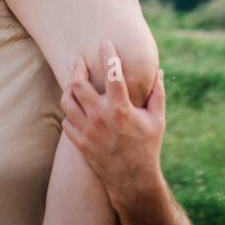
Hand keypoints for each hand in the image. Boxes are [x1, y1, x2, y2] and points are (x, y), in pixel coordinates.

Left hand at [60, 39, 165, 196]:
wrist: (133, 181)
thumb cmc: (147, 148)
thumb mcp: (157, 120)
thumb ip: (157, 94)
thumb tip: (158, 71)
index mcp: (121, 110)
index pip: (111, 73)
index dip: (107, 54)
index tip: (105, 42)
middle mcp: (101, 118)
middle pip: (77, 84)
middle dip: (76, 67)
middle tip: (79, 60)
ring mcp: (87, 131)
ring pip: (66, 101)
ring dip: (69, 88)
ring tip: (74, 81)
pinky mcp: (79, 143)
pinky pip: (66, 120)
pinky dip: (69, 110)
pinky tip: (76, 105)